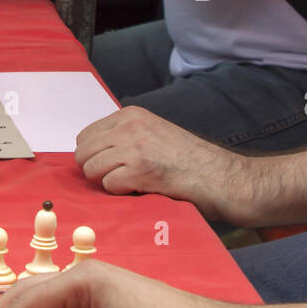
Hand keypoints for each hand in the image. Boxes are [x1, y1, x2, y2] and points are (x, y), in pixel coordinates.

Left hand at [74, 106, 254, 224]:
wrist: (223, 177)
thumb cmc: (189, 161)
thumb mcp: (153, 134)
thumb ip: (123, 137)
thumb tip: (87, 154)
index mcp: (130, 115)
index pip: (84, 137)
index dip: (94, 156)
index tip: (113, 165)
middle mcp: (130, 126)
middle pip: (82, 154)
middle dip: (96, 170)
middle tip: (120, 178)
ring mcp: (134, 147)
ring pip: (91, 169)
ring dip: (108, 182)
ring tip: (134, 183)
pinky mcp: (140, 170)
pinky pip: (108, 185)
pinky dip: (121, 193)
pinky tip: (142, 189)